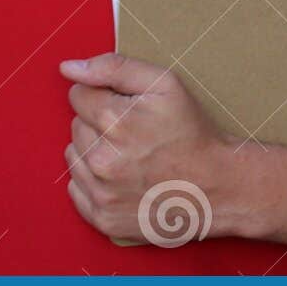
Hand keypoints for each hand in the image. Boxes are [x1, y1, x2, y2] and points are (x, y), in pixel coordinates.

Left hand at [58, 52, 233, 244]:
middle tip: (135, 134)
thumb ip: (113, 67)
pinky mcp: (103, 219)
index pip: (78, 95)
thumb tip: (68, 68)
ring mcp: (101, 193)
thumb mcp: (164, 84)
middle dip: (99, 125)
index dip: (104, 97)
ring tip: (130, 157)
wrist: (219, 188)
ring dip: (93, 152)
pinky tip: (121, 179)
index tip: (127, 108)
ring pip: (73, 156)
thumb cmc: (192, 133)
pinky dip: (93, 182)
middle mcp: (101, 160)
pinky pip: (76, 189)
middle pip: (75, 126)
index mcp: (113, 122)